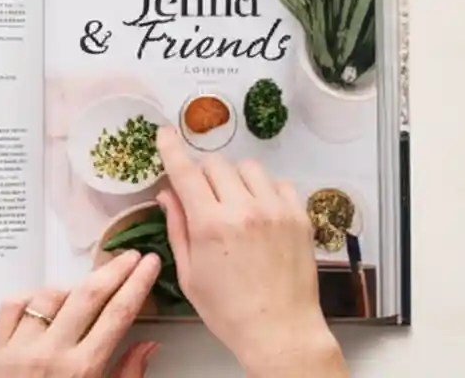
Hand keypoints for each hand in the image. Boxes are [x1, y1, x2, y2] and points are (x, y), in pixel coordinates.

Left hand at [0, 250, 160, 377]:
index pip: (118, 314)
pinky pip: (13, 305)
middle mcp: (52, 355)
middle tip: (130, 256)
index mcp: (83, 371)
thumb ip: (126, 375)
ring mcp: (21, 349)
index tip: (149, 265)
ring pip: (51, 295)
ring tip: (88, 287)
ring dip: (73, 286)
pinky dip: (31, 296)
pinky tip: (46, 299)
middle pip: (88, 295)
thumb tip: (149, 346)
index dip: (137, 284)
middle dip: (114, 270)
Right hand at [155, 126, 347, 377]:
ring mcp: (276, 211)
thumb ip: (177, 227)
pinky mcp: (299, 217)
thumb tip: (167, 194)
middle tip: (203, 194)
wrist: (279, 331)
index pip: (185, 172)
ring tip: (235, 202)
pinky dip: (266, 190)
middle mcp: (244, 210)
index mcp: (210, 225)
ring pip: (249, 168)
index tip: (165, 134)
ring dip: (235, 178)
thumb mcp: (188, 272)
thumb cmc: (228, 310)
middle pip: (217, 164)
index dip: (172, 149)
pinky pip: (280, 183)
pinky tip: (261, 211)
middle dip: (204, 173)